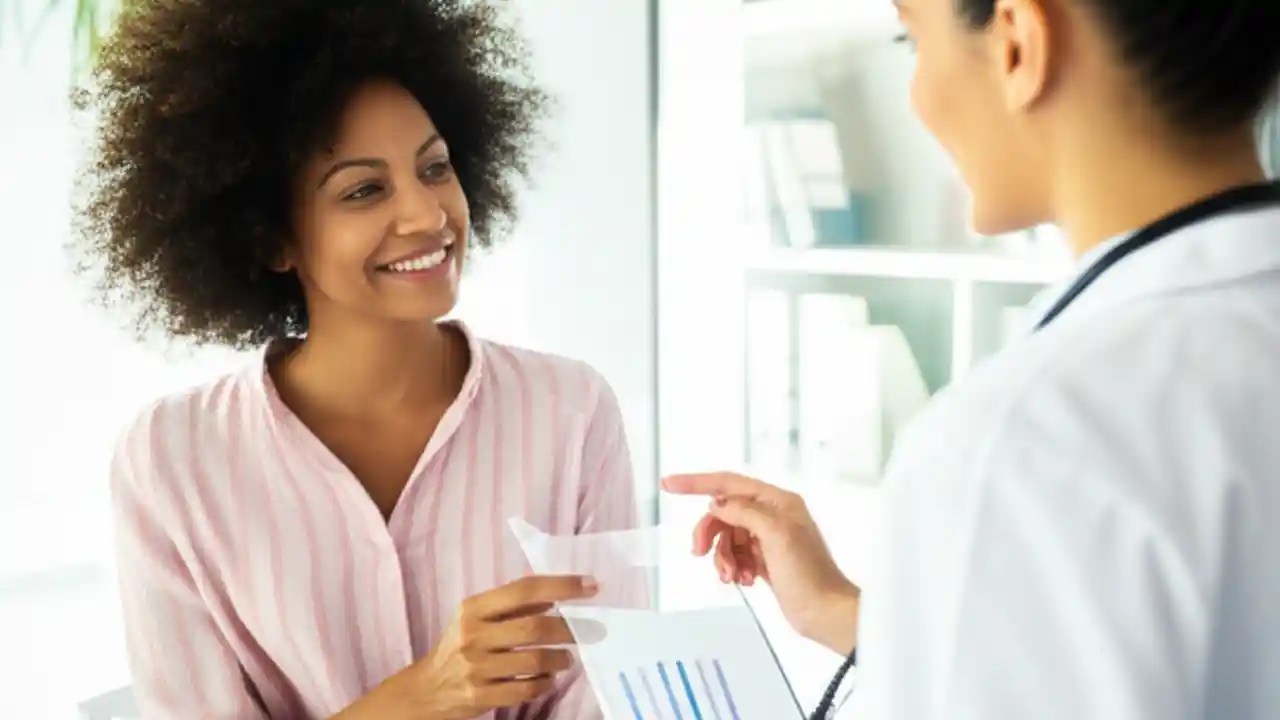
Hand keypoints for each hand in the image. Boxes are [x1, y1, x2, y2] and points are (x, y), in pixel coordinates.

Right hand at [335, 575, 598, 719]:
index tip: (591, 585)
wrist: (426, 689)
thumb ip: (511, 606)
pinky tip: (547, 679)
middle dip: (567, 629)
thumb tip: (555, 595)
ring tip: (566, 658)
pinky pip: (525, 690)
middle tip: (588, 631)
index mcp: (473, 608)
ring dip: (559, 659)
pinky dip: (543, 684)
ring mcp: (475, 667)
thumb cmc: (459, 646)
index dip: (561, 586)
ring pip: (533, 662)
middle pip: (533, 628)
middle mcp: (472, 635)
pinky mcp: (479, 696)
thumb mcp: (475, 618)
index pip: (524, 590)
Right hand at [663, 473, 859, 654]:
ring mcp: (767, 538)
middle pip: (724, 513)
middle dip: (709, 533)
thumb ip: (744, 512)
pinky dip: (732, 567)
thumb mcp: (776, 534)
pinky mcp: (764, 560)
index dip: (697, 482)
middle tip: (698, 552)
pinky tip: (743, 580)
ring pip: (726, 538)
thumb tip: (718, 503)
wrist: (824, 612)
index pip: (729, 483)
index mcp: (778, 501)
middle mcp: (772, 515)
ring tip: (732, 576)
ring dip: (722, 557)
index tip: (669, 484)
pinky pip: (734, 556)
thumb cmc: (810, 574)